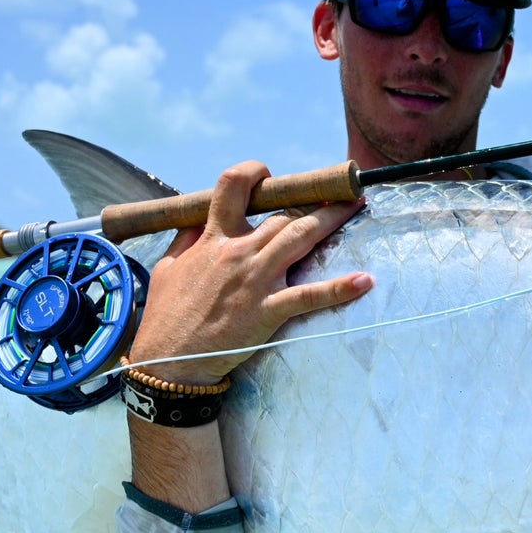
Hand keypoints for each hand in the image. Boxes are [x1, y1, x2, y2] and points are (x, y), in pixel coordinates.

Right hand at [126, 161, 372, 384]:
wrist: (169, 360)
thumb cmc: (166, 315)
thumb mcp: (168, 267)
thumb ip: (187, 240)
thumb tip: (199, 221)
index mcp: (212, 238)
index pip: (233, 187)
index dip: (254, 173)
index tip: (269, 175)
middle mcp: (238, 252)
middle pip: (283, 213)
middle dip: (312, 200)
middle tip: (337, 192)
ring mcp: (256, 280)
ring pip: (301, 237)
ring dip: (333, 220)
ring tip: (356, 207)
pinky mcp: (268, 311)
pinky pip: (309, 296)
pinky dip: (339, 288)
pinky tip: (364, 280)